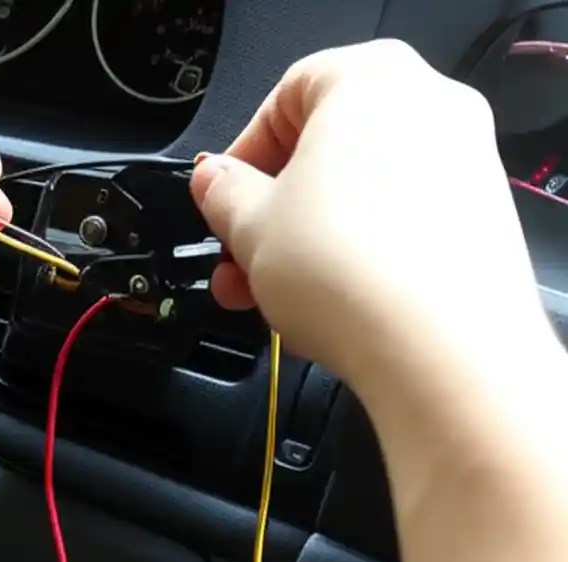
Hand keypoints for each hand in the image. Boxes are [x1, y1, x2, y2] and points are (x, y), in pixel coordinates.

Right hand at [190, 40, 553, 392]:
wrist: (441, 349)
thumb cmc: (354, 271)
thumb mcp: (249, 224)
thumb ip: (221, 191)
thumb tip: (215, 181)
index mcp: (370, 80)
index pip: (283, 99)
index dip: (240, 157)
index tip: (221, 199)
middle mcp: (429, 108)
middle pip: (324, 152)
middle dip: (270, 212)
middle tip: (239, 254)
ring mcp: (463, 164)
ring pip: (360, 193)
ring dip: (305, 241)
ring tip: (268, 292)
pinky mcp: (479, 221)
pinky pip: (398, 224)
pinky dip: (357, 254)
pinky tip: (324, 301)